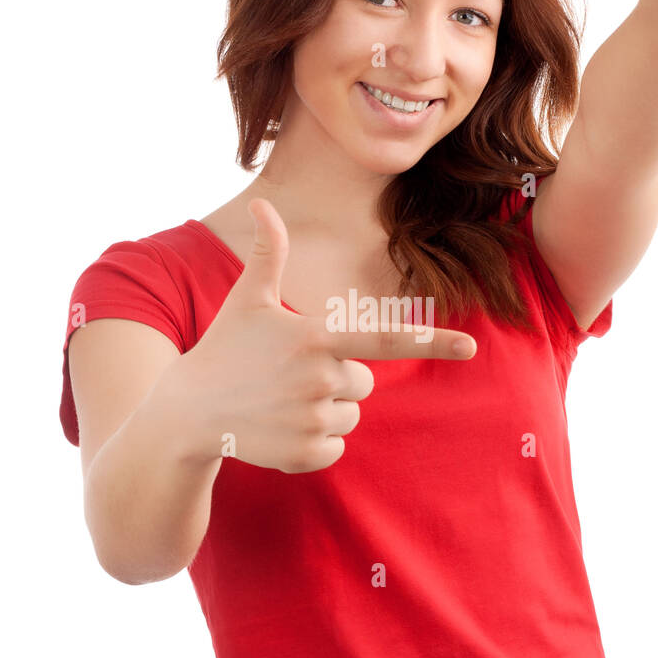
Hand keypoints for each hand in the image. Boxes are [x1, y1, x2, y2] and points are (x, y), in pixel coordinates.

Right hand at [174, 198, 477, 472]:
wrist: (186, 413)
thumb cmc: (223, 349)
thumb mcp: (247, 299)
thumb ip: (270, 252)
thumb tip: (263, 203)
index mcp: (315, 337)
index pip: (384, 340)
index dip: (431, 342)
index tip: (470, 348)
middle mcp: (320, 378)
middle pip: (364, 382)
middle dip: (337, 379)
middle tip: (290, 376)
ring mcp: (313, 420)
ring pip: (351, 416)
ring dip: (326, 411)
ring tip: (281, 402)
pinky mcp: (305, 455)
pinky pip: (336, 448)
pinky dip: (313, 442)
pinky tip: (278, 428)